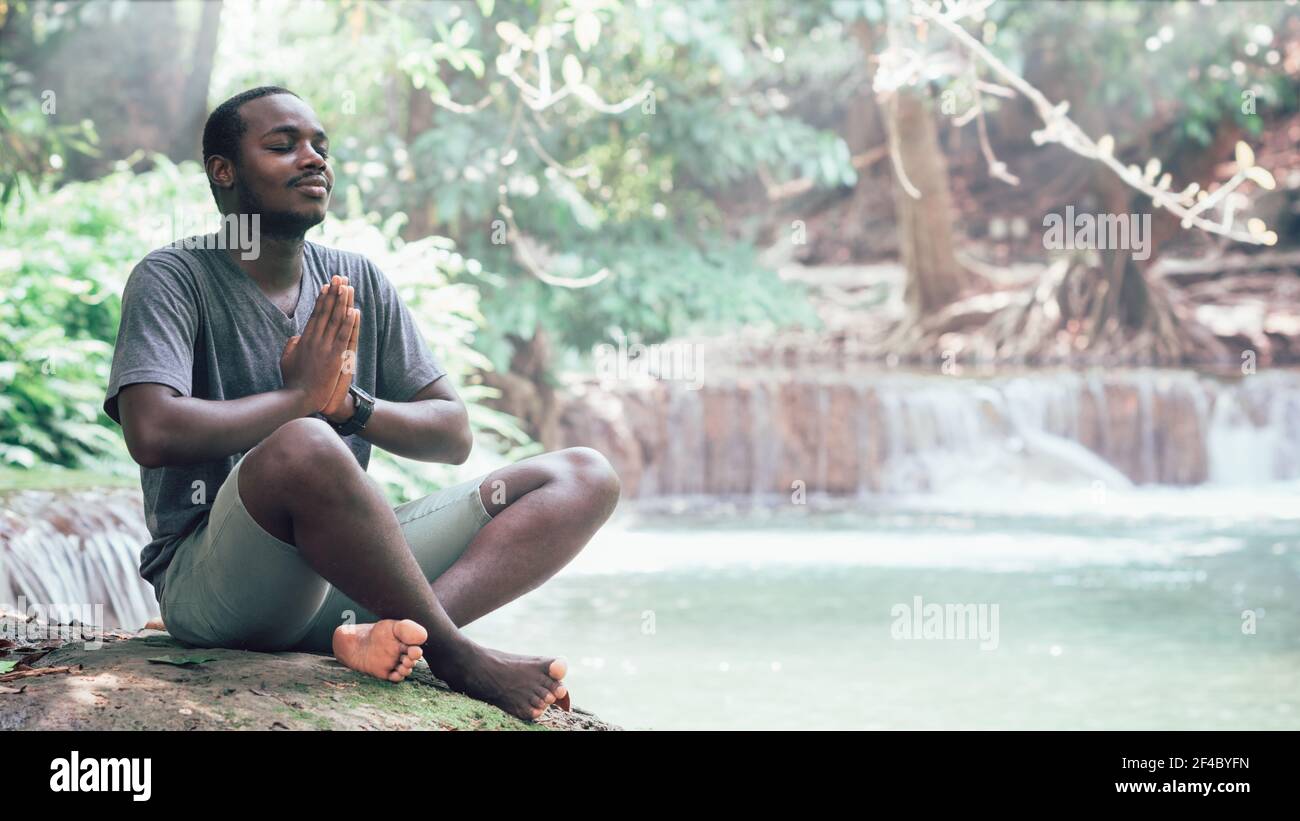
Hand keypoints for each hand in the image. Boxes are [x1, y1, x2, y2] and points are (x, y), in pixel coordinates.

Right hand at [280, 275, 358, 413]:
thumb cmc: (292, 381)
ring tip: (347, 287)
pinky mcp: (335, 358)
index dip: (322, 299)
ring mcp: (325, 348)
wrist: (298, 398)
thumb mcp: (287, 359)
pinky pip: (344, 336)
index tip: (327, 286)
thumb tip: (297, 336)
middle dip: (333, 294)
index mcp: (304, 339)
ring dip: (342, 303)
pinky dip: (349, 323)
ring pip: (336, 320)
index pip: (316, 314)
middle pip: (326, 312)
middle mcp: (315, 340)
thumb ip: (292, 345)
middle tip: (339, 278)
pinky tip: (354, 310)